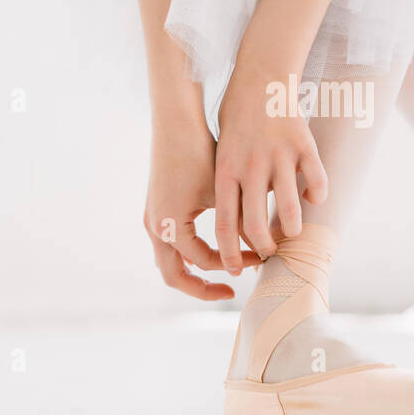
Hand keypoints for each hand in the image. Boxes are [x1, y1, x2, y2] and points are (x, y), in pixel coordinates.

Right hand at [144, 121, 259, 299]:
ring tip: (224, 270)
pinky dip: (189, 253)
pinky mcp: (154, 209)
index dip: (235, 262)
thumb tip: (263, 250)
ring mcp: (150, 218)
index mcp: (169, 225)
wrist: (175, 122)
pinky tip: (213, 246)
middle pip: (175, 277)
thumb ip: (239, 224)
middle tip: (230, 292)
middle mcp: (153, 226)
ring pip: (169, 262)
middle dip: (203, 288)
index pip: (205, 260)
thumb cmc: (200, 152)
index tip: (259, 257)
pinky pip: (168, 245)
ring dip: (195, 270)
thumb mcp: (223, 192)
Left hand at [214, 66, 328, 270]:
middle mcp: (251, 167)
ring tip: (294, 233)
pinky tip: (314, 199)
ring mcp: (279, 156)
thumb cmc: (236, 118)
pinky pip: (317, 181)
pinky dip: (318, 195)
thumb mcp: (222, 153)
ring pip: (289, 209)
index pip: (224, 225)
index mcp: (226, 170)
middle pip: (256, 225)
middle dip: (264, 248)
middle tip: (270, 253)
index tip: (235, 268)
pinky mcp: (304, 145)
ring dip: (293, 228)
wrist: (260, 75)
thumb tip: (241, 230)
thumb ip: (231, 187)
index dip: (229, 254)